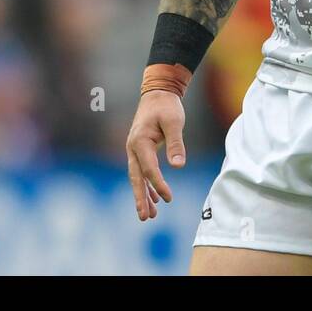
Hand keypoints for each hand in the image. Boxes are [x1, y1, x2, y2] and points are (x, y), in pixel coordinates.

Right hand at [126, 90, 186, 220]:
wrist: (158, 93)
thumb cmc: (167, 107)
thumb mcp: (174, 123)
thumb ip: (176, 144)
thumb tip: (178, 167)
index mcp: (140, 142)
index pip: (149, 169)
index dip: (159, 184)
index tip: (169, 198)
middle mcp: (133, 148)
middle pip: (136, 178)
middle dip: (141, 198)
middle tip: (145, 217)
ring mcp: (134, 150)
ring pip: (137, 177)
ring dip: (143, 195)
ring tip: (149, 215)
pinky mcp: (140, 150)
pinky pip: (141, 171)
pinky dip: (147, 184)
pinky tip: (153, 198)